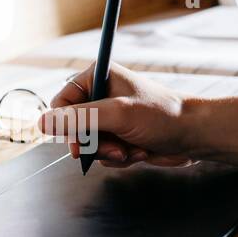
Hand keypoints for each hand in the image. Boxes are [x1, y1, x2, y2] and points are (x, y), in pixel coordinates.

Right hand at [38, 63, 197, 167]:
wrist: (194, 136)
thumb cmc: (163, 116)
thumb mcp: (118, 114)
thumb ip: (79, 118)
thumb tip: (43, 122)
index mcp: (98, 78)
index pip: (62, 102)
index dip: (65, 124)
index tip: (77, 141)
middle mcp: (102, 96)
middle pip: (74, 127)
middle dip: (93, 143)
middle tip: (111, 148)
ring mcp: (111, 119)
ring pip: (89, 144)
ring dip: (108, 152)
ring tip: (130, 150)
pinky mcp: (120, 137)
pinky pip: (103, 154)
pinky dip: (119, 158)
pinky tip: (138, 152)